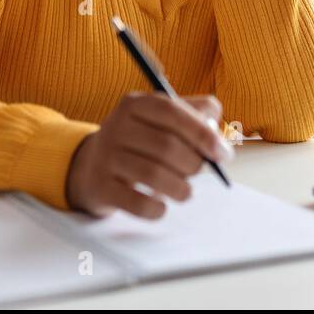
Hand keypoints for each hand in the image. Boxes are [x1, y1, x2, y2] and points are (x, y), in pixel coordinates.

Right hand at [64, 93, 232, 217]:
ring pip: (153, 175)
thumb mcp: (160, 120)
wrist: (89, 167)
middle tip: (199, 172)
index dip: (203, 133)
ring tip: (185, 192)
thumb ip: (194, 115)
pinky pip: (137, 203)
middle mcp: (117, 126)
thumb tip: (218, 131)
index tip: (224, 154)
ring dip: (180, 189)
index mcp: (135, 104)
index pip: (173, 112)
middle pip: (166, 145)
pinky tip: (160, 205)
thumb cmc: (139, 142)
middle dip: (194, 164)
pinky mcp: (100, 187)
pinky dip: (157, 209)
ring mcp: (106, 157)